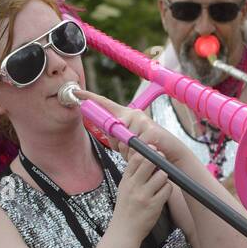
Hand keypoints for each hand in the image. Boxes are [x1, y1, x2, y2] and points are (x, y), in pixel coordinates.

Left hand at [69, 88, 189, 164]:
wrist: (170, 152)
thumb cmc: (147, 146)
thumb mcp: (128, 141)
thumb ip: (116, 136)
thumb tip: (108, 132)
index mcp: (126, 114)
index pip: (106, 104)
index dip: (90, 97)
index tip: (76, 92)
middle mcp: (134, 113)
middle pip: (112, 130)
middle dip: (118, 145)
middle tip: (130, 151)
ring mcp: (143, 120)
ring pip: (123, 141)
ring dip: (129, 153)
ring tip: (141, 152)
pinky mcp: (150, 131)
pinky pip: (134, 147)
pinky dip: (138, 155)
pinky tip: (148, 153)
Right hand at [111, 149, 172, 237]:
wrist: (124, 231)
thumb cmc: (126, 209)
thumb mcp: (124, 189)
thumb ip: (133, 174)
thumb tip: (147, 157)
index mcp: (126, 181)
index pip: (136, 158)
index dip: (146, 151)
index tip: (153, 150)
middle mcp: (134, 186)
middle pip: (149, 162)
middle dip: (159, 159)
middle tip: (163, 160)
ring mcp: (144, 196)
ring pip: (162, 175)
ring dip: (165, 176)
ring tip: (161, 182)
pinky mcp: (154, 205)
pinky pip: (167, 189)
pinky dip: (168, 189)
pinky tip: (163, 193)